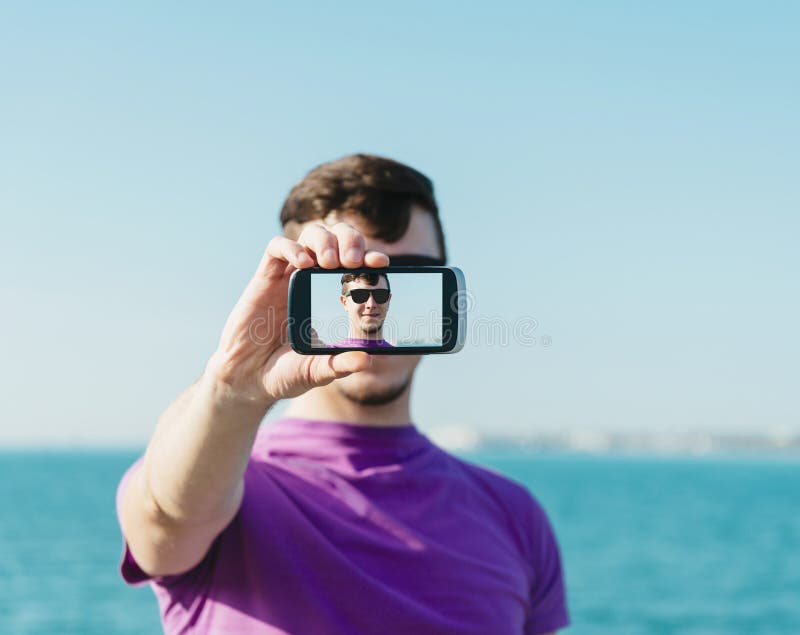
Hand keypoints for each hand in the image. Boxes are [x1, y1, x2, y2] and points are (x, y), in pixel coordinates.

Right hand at [204, 222, 388, 403]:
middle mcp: (313, 280)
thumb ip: (341, 364)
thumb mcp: (318, 370)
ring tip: (331, 262)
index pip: (356, 265)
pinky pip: (277, 248)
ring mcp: (289, 276)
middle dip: (350, 240)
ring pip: (310, 235)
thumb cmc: (286, 371)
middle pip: (336, 238)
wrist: (249, 378)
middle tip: (354, 260)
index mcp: (331, 296)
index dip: (369, 257)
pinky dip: (292, 248)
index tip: (381, 264)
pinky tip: (304, 262)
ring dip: (325, 240)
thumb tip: (368, 359)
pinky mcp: (264, 278)